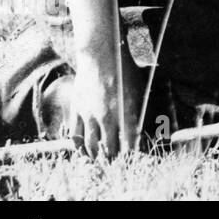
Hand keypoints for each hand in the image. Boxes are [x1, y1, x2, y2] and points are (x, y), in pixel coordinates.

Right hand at [70, 45, 139, 159]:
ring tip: (98, 160)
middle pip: (109, 148)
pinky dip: (79, 147)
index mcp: (126, 111)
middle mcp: (107, 116)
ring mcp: (89, 114)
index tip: (131, 159)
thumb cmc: (125, 71)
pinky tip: (83, 150)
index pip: (129, 143)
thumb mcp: (139, 89)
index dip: (130, 155)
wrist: (101, 55)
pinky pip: (75, 135)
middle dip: (112, 158)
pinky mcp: (77, 110)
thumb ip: (140, 110)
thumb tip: (143, 127)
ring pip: (90, 146)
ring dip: (95, 156)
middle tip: (114, 162)